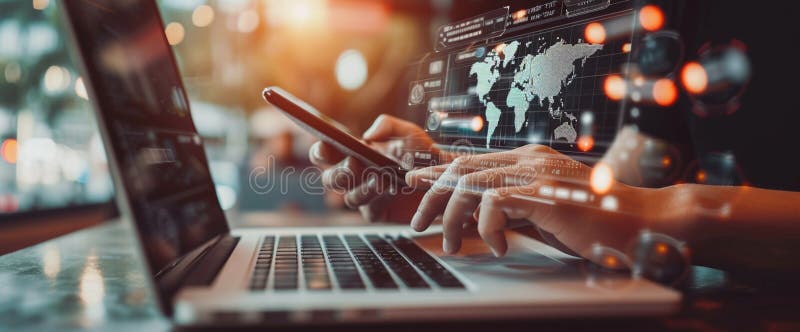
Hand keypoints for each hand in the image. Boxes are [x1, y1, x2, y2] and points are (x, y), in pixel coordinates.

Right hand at [309, 115, 434, 221]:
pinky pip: (369, 211)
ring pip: (349, 197)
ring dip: (363, 187)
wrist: (444, 177)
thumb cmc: (423, 153)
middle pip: (330, 179)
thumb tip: (368, 135)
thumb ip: (387, 125)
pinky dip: (378, 200)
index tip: (325, 145)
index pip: (325, 154)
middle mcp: (356, 176)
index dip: (320, 152)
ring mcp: (365, 195)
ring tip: (381, 178)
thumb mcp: (408, 132)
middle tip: (354, 164)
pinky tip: (391, 190)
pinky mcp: (378, 212)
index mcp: (354, 154)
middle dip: (338, 172)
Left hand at [406, 144, 653, 264]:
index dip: (437, 171)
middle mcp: (528, 159)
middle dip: (432, 195)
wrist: (639, 222)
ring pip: (471, 185)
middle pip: (461, 169)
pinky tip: (495, 246)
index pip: (471, 160)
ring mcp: (536, 173)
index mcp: (527, 159)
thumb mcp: (543, 210)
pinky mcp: (544, 193)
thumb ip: (513, 205)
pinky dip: (486, 226)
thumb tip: (477, 215)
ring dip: (452, 216)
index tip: (414, 181)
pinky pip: (495, 202)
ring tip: (450, 242)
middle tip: (418, 222)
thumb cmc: (594, 220)